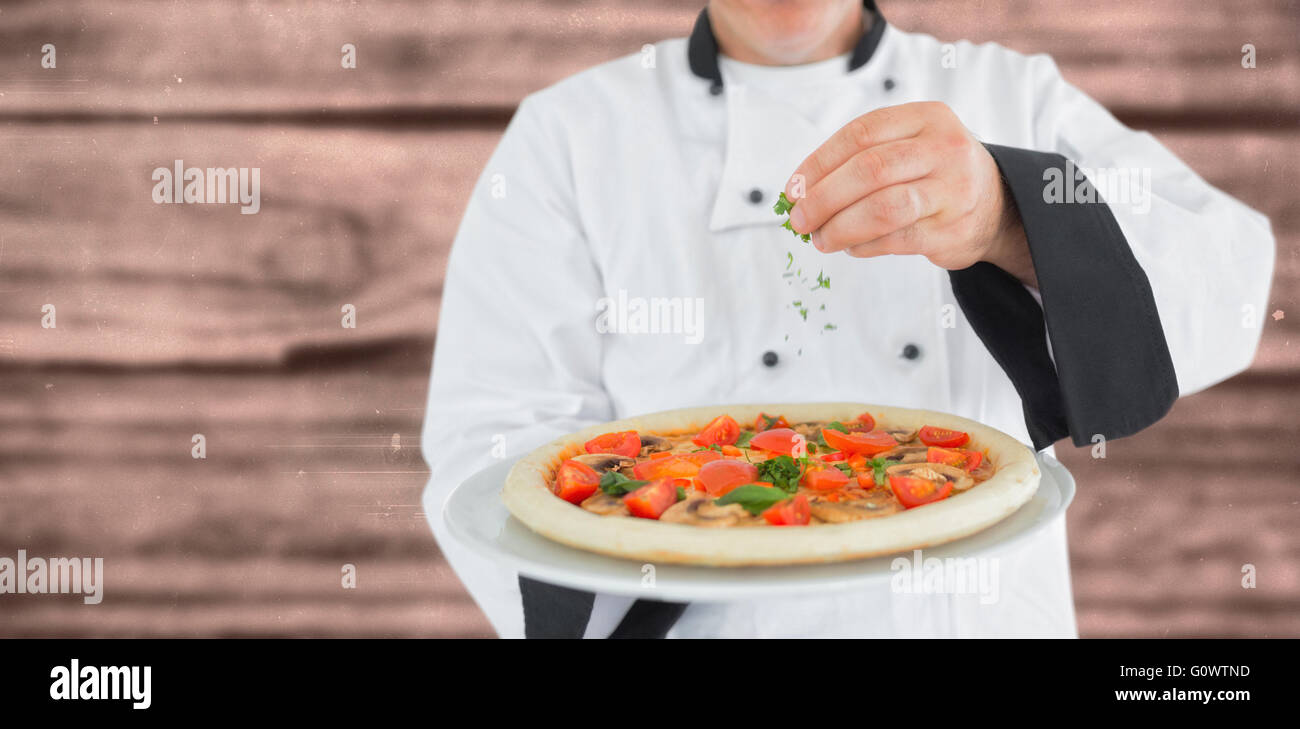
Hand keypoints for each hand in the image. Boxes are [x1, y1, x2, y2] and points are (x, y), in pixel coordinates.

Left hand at [784, 101, 1035, 285]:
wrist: (998, 204)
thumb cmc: (935, 173)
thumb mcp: (909, 145)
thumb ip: (861, 158)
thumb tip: (801, 192)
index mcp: (927, 117)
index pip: (860, 134)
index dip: (819, 163)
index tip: (793, 189)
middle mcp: (944, 148)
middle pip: (869, 170)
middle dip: (824, 198)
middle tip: (800, 220)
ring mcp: (953, 190)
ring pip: (883, 208)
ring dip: (840, 227)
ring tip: (820, 239)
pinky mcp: (952, 230)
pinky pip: (895, 239)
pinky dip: (864, 245)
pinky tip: (850, 247)